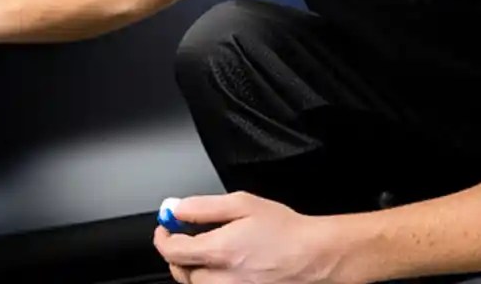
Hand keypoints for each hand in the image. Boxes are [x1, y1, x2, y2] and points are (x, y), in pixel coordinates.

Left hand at [155, 192, 343, 283]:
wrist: (318, 256)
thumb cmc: (287, 231)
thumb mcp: (242, 204)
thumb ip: (203, 207)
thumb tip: (177, 210)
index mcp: (220, 252)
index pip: (171, 251)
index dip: (162, 238)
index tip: (164, 228)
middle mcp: (223, 279)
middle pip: (181, 272)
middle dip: (178, 254)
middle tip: (185, 239)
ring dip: (195, 269)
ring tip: (209, 252)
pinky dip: (213, 280)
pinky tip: (225, 267)